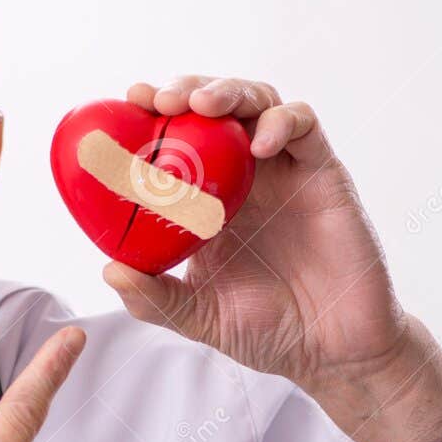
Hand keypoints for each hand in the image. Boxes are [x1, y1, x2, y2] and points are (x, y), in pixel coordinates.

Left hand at [103, 76, 441, 441]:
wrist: (332, 351)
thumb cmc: (267, 332)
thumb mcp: (198, 318)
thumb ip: (155, 299)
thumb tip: (109, 269)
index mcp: (209, 200)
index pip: (178, 138)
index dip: (152, 115)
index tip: (128, 103)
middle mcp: (244, 177)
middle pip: (215, 107)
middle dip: (187, 89)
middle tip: (161, 100)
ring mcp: (284, 172)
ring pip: (258, 102)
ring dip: (229, 92)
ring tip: (202, 106)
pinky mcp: (323, 175)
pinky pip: (305, 126)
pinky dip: (281, 122)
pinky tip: (259, 144)